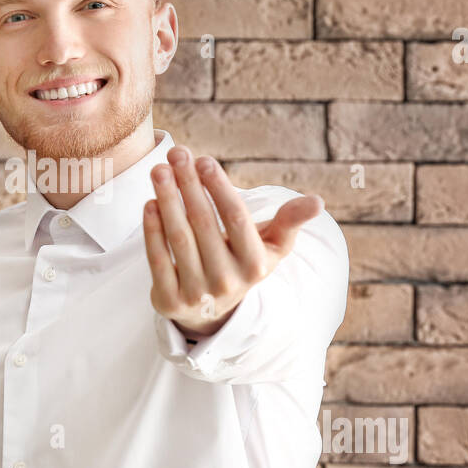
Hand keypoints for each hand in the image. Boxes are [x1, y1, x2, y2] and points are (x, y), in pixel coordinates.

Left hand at [143, 145, 324, 338]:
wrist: (213, 312)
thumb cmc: (242, 263)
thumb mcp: (270, 247)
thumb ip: (289, 221)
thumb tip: (318, 201)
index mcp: (255, 264)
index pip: (236, 218)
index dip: (219, 188)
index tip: (205, 160)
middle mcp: (228, 281)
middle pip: (204, 224)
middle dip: (188, 185)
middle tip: (176, 154)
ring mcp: (197, 293)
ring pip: (179, 239)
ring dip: (167, 200)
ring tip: (158, 171)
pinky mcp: (169, 301)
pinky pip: (158, 260)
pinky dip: (152, 230)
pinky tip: (150, 203)